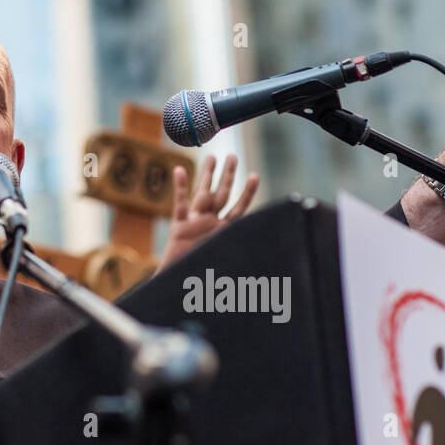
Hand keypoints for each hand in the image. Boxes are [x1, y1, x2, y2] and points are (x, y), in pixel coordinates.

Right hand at [160, 154, 258, 269]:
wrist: (180, 288)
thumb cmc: (204, 278)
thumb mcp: (228, 261)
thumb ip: (240, 250)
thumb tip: (266, 246)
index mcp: (223, 232)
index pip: (239, 208)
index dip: (248, 192)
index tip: (255, 175)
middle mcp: (210, 224)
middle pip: (221, 194)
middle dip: (227, 175)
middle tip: (233, 156)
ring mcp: (194, 224)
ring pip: (201, 194)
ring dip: (206, 175)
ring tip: (211, 156)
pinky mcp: (178, 228)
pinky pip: (180, 204)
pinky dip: (180, 187)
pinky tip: (179, 170)